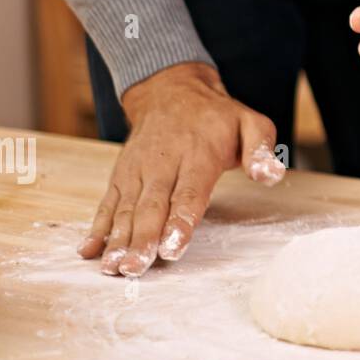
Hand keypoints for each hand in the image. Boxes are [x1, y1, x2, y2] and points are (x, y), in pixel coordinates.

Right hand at [76, 62, 286, 276]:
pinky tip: (88, 251)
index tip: (171, 248)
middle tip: (135, 269)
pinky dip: (97, 227)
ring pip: (126, 208)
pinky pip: (108, 202)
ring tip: (111, 268)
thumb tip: (271, 176)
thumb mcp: (251, 123)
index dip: (179, 222)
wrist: (171, 90)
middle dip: (142, 239)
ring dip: (117, 239)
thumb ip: (262, 150)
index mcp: (199, 154)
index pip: (189, 193)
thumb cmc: (217, 117)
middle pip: (152, 206)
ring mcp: (138, 169)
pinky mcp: (121, 174)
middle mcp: (164, 163)